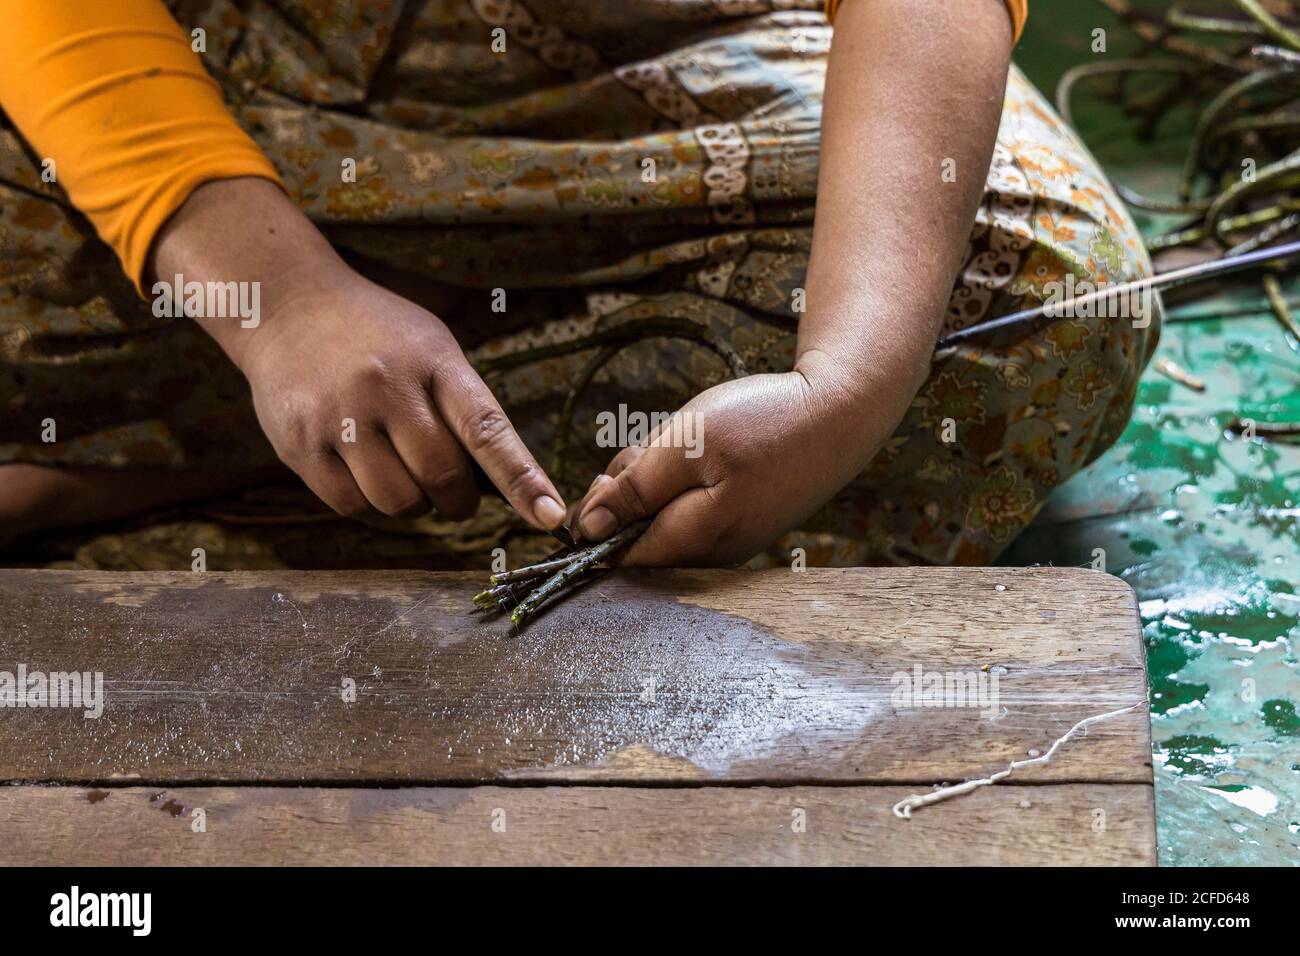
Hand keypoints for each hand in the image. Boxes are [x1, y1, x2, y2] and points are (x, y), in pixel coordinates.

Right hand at [240, 271, 565, 524]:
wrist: (286, 305)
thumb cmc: (378, 337)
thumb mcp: (432, 348)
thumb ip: (464, 408)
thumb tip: (500, 487)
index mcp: (433, 362)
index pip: (487, 430)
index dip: (523, 479)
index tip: (552, 516)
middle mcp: (386, 387)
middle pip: (442, 478)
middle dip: (457, 499)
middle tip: (453, 492)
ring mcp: (339, 416)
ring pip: (398, 501)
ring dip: (411, 503)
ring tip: (399, 470)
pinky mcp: (299, 443)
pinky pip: (350, 504)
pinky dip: (366, 501)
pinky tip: (361, 468)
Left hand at [570, 369, 879, 565]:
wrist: (840, 412)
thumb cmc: (762, 423)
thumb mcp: (684, 445)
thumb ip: (632, 491)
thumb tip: (585, 530)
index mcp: (693, 541)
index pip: (617, 555)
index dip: (598, 517)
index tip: (612, 475)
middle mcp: (712, 555)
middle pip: (638, 537)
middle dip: (629, 491)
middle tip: (653, 447)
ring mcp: (733, 542)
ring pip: (664, 519)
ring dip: (658, 479)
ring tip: (687, 442)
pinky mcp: (745, 525)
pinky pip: (693, 511)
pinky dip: (686, 479)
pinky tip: (709, 451)